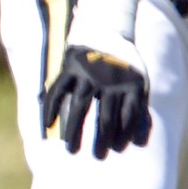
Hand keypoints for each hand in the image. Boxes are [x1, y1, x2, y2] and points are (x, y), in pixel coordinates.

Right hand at [40, 44, 151, 158]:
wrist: (106, 32)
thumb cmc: (124, 67)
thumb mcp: (138, 83)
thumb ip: (138, 110)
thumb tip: (139, 142)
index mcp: (130, 85)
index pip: (128, 116)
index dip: (123, 135)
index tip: (116, 150)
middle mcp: (109, 81)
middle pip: (105, 116)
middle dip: (101, 139)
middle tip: (98, 156)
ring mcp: (88, 75)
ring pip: (80, 106)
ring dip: (75, 130)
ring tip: (71, 149)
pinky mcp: (70, 69)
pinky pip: (59, 91)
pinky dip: (52, 107)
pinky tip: (48, 124)